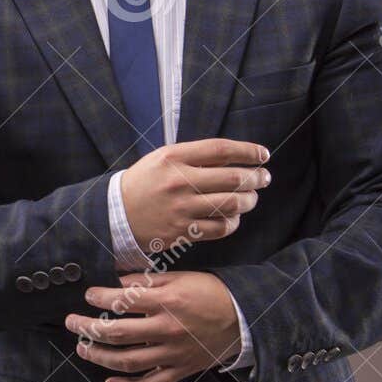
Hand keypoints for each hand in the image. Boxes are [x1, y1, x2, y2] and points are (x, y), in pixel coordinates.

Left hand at [65, 270, 242, 381]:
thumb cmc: (209, 293)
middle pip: (116, 333)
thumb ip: (146, 281)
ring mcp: (173, 353)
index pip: (122, 300)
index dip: (99, 297)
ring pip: (128, 361)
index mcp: (166, 301)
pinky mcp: (180, 370)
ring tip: (83, 348)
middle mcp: (167, 329)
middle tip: (71, 323)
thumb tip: (116, 282)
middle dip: (88, 328)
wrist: (243, 317)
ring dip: (100, 356)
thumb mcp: (179, 278)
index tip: (88, 295)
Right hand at [118, 138, 270, 252]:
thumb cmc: (144, 182)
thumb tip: (234, 156)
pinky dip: (233, 222)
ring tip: (250, 198)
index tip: (263, 154)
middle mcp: (179, 182)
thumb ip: (195, 155)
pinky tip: (233, 217)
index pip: (221, 150)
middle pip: (232, 178)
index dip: (248, 151)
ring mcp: (181, 208)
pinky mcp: (182, 231)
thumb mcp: (162, 158)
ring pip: (230, 204)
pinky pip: (220, 228)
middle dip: (256, 178)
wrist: (117, 213)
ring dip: (248, 201)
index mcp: (174, 157)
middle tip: (264, 178)